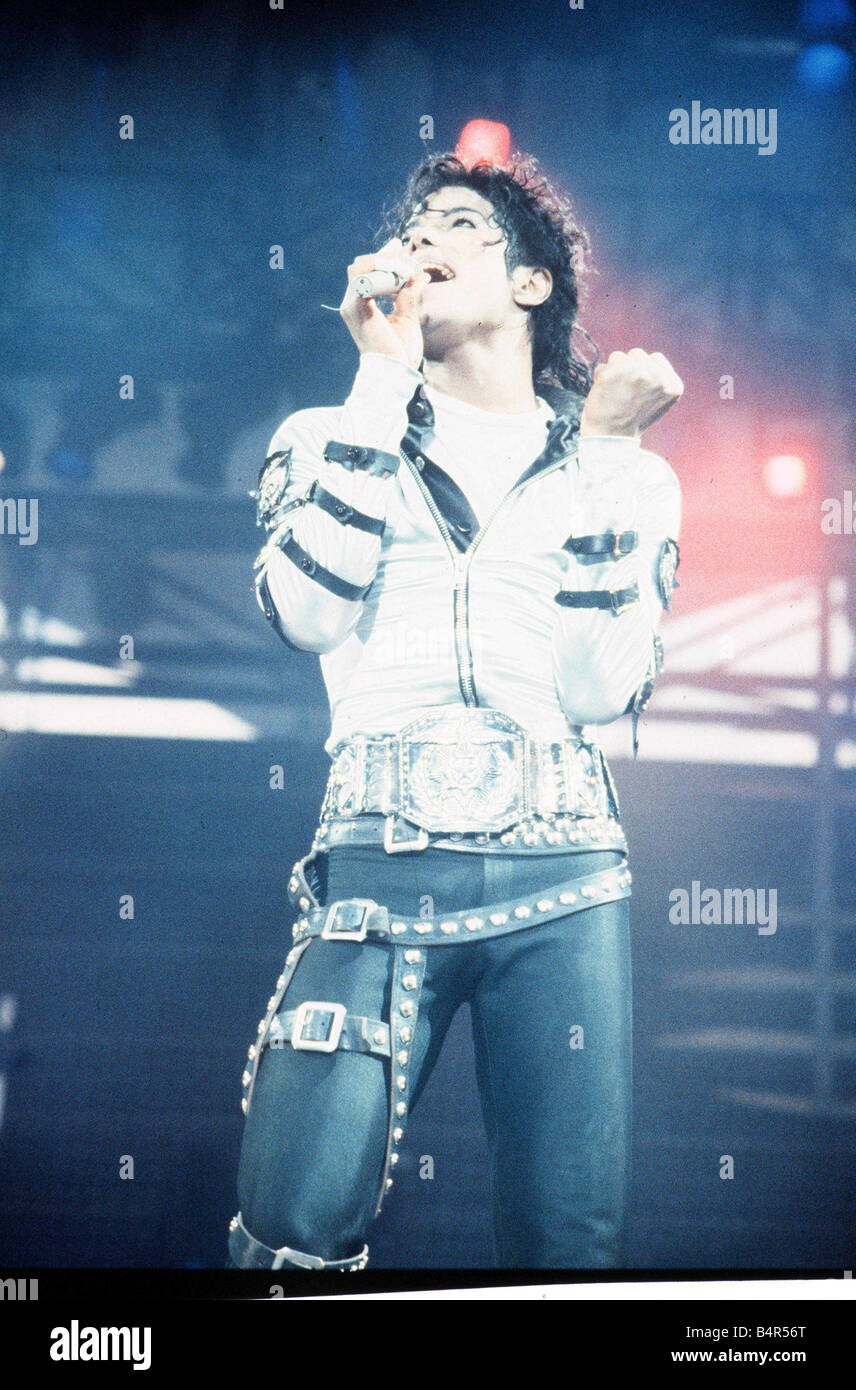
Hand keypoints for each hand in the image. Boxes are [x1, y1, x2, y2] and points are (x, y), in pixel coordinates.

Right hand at [339, 237, 430, 370]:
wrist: (394, 373)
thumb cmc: (399, 353)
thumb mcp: (407, 318)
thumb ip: (410, 295)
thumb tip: (421, 275)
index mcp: (360, 307)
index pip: (365, 273)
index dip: (382, 258)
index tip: (399, 249)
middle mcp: (351, 304)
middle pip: (360, 265)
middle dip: (383, 258)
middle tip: (404, 258)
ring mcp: (351, 305)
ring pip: (360, 266)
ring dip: (383, 262)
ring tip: (404, 268)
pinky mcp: (357, 307)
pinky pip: (364, 276)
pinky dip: (382, 271)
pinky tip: (399, 275)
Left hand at [579, 349, 683, 438]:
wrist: (611, 440)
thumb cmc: (632, 421)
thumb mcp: (658, 402)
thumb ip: (659, 379)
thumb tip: (650, 359)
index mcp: (673, 385)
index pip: (656, 358)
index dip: (644, 371)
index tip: (638, 389)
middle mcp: (657, 377)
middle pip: (637, 354)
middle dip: (628, 368)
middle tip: (625, 392)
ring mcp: (636, 374)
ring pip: (618, 357)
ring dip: (613, 372)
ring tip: (615, 393)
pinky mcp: (613, 374)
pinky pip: (602, 367)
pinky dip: (599, 379)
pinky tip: (604, 394)